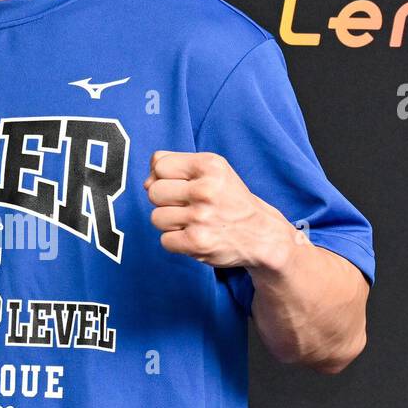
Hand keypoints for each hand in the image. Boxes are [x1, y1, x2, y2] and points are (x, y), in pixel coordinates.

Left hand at [143, 149, 287, 269]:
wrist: (261, 235)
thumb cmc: (231, 200)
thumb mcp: (212, 170)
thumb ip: (176, 164)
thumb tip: (146, 181)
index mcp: (210, 166)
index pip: (159, 165)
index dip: (165, 177)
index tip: (183, 186)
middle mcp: (206, 190)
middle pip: (154, 192)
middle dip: (165, 201)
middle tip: (188, 206)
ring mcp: (201, 217)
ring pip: (156, 218)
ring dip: (170, 223)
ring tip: (192, 222)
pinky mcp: (197, 242)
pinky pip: (164, 240)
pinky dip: (176, 242)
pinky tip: (194, 236)